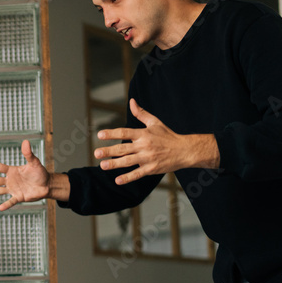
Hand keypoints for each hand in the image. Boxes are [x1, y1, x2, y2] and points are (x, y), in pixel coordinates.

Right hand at [0, 140, 52, 210]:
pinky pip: (11, 201)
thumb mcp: (34, 163)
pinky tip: (0, 208)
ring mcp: (13, 189)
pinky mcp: (19, 197)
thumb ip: (29, 154)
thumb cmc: (40, 173)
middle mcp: (10, 180)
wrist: (47, 185)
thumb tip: (26, 142)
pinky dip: (6, 205)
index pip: (0, 168)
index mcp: (12, 171)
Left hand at [95, 98, 219, 184]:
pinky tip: (117, 180)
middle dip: (109, 151)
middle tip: (96, 153)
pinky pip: (137, 174)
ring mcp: (148, 158)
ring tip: (102, 165)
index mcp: (144, 134)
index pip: (124, 132)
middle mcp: (144, 146)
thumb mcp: (155, 122)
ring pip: (128, 161)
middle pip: (123, 148)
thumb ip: (141, 113)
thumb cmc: (168, 136)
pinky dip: (128, 178)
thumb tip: (131, 102)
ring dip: (114, 164)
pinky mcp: (152, 169)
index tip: (100, 135)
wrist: (184, 150)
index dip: (111, 133)